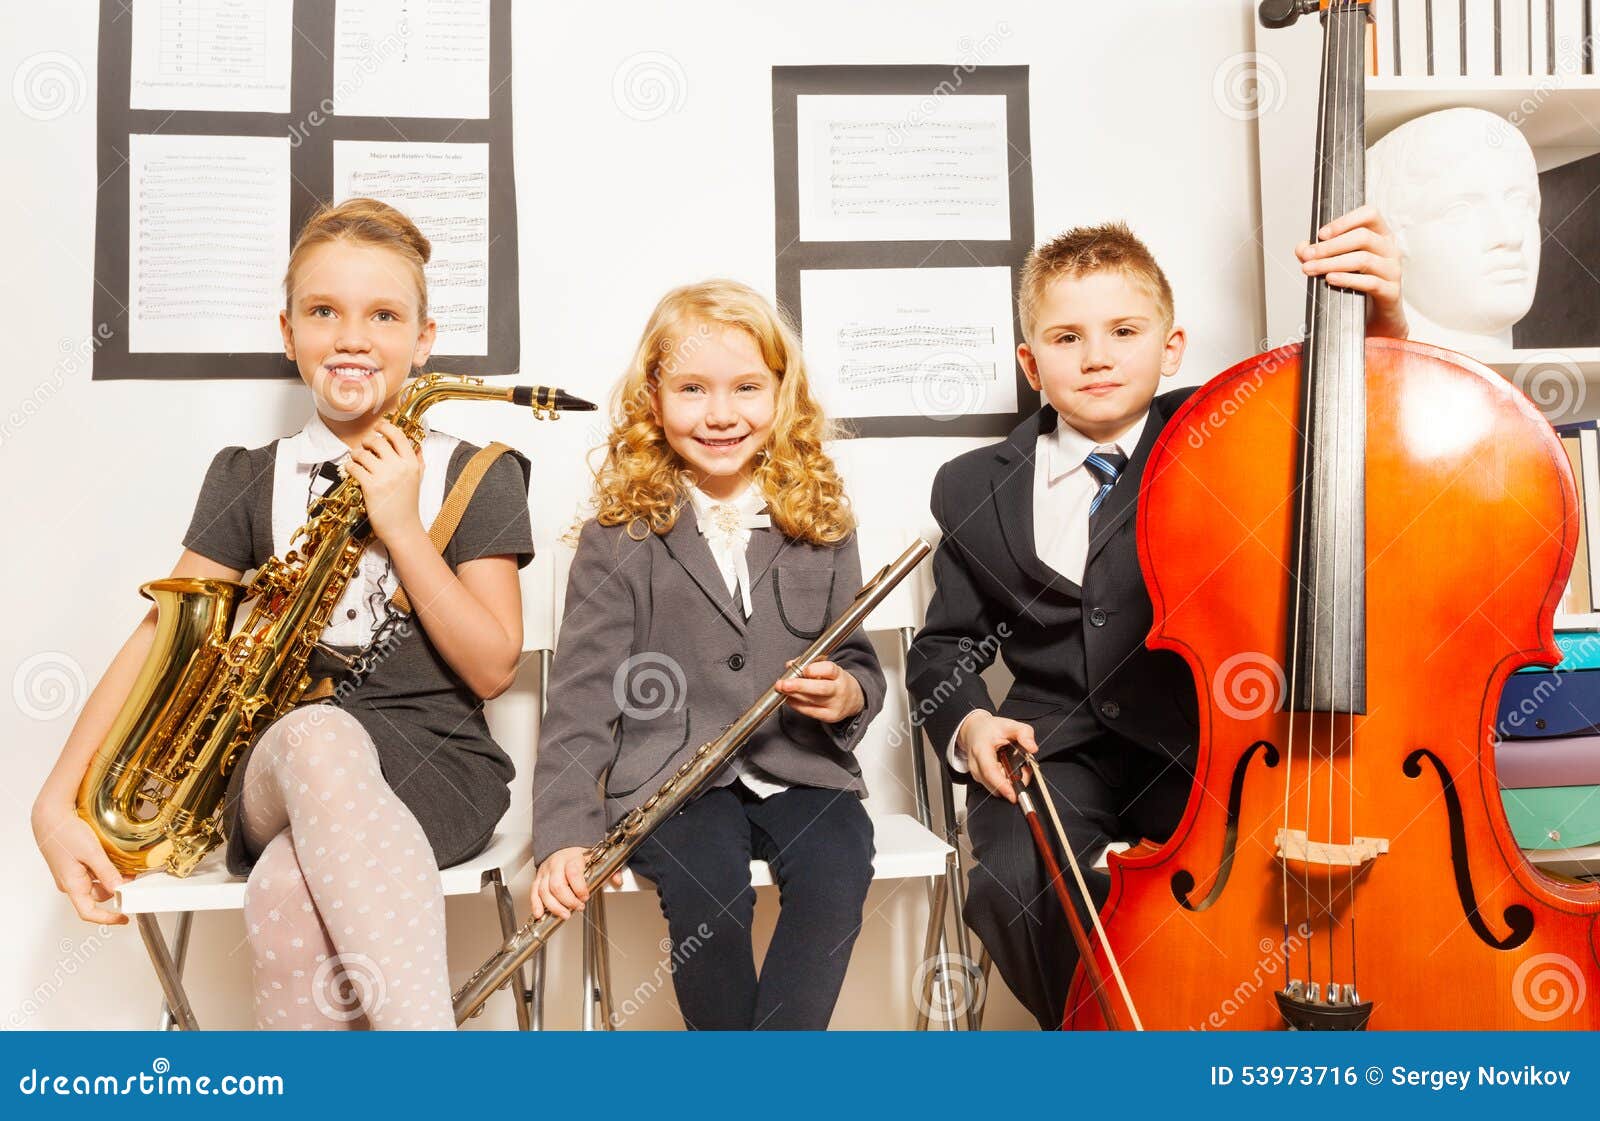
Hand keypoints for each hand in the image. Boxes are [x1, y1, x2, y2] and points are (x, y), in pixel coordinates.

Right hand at [33, 803, 127, 924]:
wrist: (50, 817)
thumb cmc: (64, 834)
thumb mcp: (91, 853)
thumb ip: (106, 872)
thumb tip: (119, 890)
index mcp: (72, 885)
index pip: (89, 912)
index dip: (107, 919)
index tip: (123, 919)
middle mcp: (70, 883)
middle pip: (98, 896)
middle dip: (116, 890)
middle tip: (133, 879)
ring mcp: (72, 874)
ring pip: (97, 883)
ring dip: (112, 878)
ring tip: (125, 866)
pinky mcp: (74, 865)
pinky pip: (93, 873)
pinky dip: (106, 869)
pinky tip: (114, 858)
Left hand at [343, 418, 424, 546]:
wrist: (403, 528)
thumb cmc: (408, 506)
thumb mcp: (418, 480)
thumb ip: (417, 461)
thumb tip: (417, 446)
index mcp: (411, 463)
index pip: (398, 435)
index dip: (385, 427)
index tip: (378, 428)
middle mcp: (399, 467)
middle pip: (378, 441)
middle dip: (367, 442)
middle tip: (365, 447)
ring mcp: (384, 477)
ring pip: (363, 453)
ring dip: (356, 454)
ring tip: (356, 460)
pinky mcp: (370, 486)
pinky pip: (354, 467)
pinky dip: (349, 467)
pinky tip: (352, 471)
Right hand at [529, 846, 620, 920]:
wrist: (565, 844)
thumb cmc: (580, 854)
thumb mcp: (597, 858)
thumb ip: (610, 870)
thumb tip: (618, 881)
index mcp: (573, 858)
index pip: (573, 872)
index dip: (579, 888)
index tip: (585, 897)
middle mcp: (557, 864)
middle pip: (557, 885)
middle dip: (568, 901)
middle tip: (577, 907)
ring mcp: (546, 871)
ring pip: (544, 891)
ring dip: (554, 906)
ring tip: (565, 914)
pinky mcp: (538, 878)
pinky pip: (534, 892)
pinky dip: (535, 904)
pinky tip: (539, 914)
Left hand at [775, 660, 864, 723]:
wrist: (853, 699)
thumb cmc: (836, 681)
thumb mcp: (828, 669)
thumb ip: (809, 664)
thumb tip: (790, 665)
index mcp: (839, 674)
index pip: (829, 670)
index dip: (814, 669)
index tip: (801, 668)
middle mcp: (839, 690)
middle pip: (821, 688)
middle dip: (799, 686)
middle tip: (783, 684)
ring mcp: (835, 705)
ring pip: (812, 701)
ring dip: (793, 695)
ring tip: (781, 689)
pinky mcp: (829, 716)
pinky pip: (809, 711)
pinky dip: (796, 705)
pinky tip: (788, 699)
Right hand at [956, 711, 1038, 802]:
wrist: (974, 730)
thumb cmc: (989, 729)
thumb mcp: (1010, 725)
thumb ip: (1024, 733)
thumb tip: (1032, 748)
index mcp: (981, 751)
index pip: (990, 772)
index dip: (1002, 786)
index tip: (1013, 796)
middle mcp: (976, 765)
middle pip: (995, 784)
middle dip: (1014, 782)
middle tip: (1025, 769)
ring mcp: (977, 774)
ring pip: (997, 788)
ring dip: (1011, 781)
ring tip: (1017, 765)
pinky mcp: (980, 779)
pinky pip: (995, 786)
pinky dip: (1006, 781)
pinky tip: (1009, 769)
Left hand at [1296, 204, 1408, 339]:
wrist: (1377, 315)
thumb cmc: (1359, 284)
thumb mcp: (1339, 264)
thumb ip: (1320, 253)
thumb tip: (1302, 248)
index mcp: (1379, 235)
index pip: (1370, 214)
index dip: (1345, 221)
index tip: (1321, 234)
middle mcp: (1389, 249)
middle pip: (1363, 237)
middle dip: (1330, 246)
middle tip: (1308, 255)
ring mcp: (1392, 270)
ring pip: (1364, 259)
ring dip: (1332, 263)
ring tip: (1312, 269)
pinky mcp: (1391, 291)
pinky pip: (1370, 282)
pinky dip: (1347, 279)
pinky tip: (1331, 279)